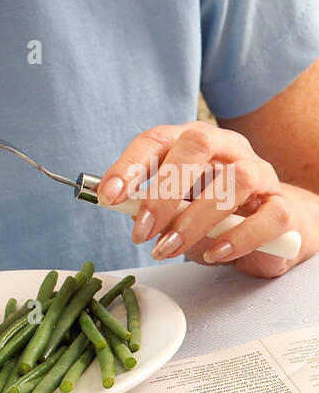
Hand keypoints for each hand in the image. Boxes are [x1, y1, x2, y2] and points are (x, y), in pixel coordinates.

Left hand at [96, 122, 302, 276]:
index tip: (109, 195)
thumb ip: (153, 206)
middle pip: (197, 146)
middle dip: (164, 191)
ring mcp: (261, 173)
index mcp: (193, 140)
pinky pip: (267, 217)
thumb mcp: (176, 208)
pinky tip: (215, 253)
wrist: (268, 225)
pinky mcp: (283, 207)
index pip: (158, 138)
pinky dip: (238, 238)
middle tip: (142, 231)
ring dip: (196, 219)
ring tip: (169, 249)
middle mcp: (227, 148)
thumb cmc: (212, 211)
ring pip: (235, 180)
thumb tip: (125, 212)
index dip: (130, 164)